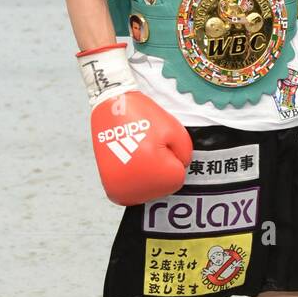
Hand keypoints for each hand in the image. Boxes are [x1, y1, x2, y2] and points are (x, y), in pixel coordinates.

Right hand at [77, 44, 191, 204]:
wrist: (112, 105)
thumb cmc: (144, 116)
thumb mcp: (176, 131)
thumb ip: (185, 156)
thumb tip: (177, 172)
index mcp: (155, 175)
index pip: (178, 177)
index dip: (171, 156)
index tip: (157, 141)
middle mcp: (135, 189)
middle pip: (163, 186)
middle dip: (160, 166)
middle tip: (145, 145)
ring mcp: (121, 192)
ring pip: (149, 189)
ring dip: (148, 173)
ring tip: (136, 151)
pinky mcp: (112, 190)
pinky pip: (135, 192)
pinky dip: (136, 178)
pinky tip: (130, 160)